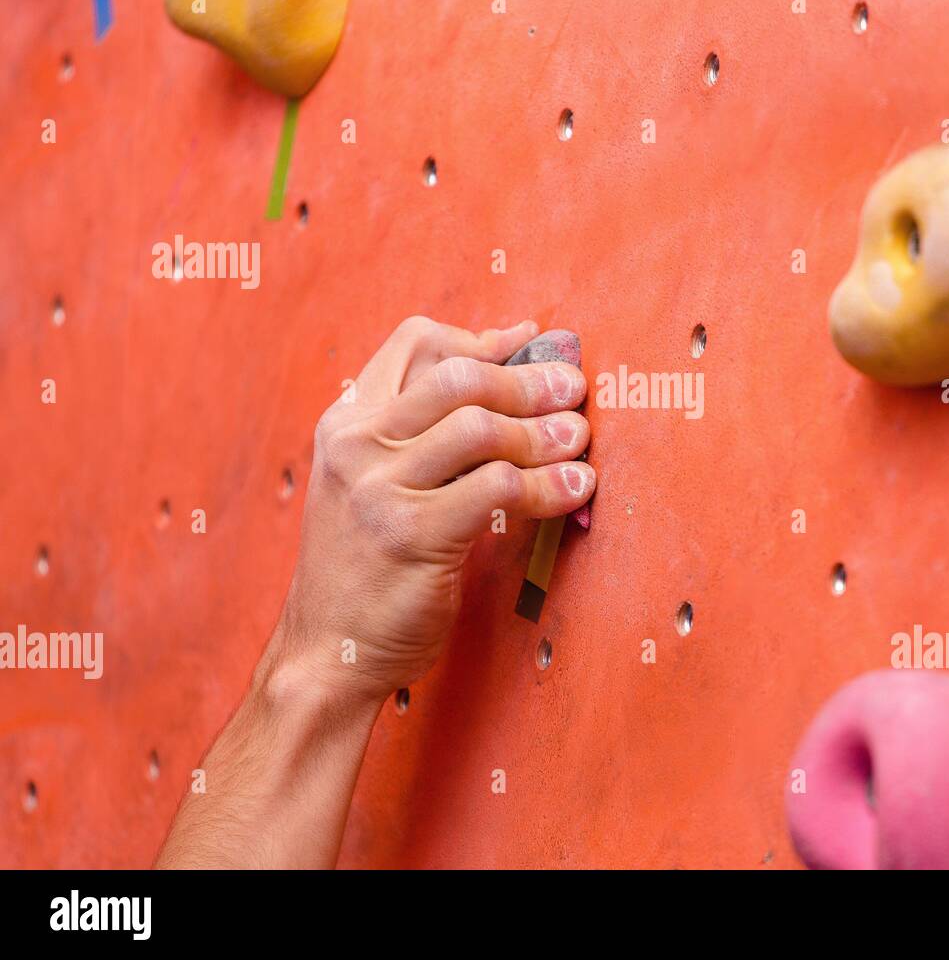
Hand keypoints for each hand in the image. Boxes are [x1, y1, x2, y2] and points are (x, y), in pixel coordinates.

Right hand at [267, 316, 593, 703]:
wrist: (327, 653)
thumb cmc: (367, 566)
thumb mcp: (374, 483)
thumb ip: (426, 431)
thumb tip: (505, 358)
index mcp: (347, 423)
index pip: (416, 342)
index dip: (483, 338)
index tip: (534, 343)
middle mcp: (357, 446)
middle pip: (460, 377)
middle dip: (528, 379)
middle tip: (574, 389)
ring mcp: (380, 489)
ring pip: (482, 428)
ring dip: (545, 431)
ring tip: (580, 439)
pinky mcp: (413, 535)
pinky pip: (498, 487)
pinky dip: (548, 483)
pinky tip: (575, 489)